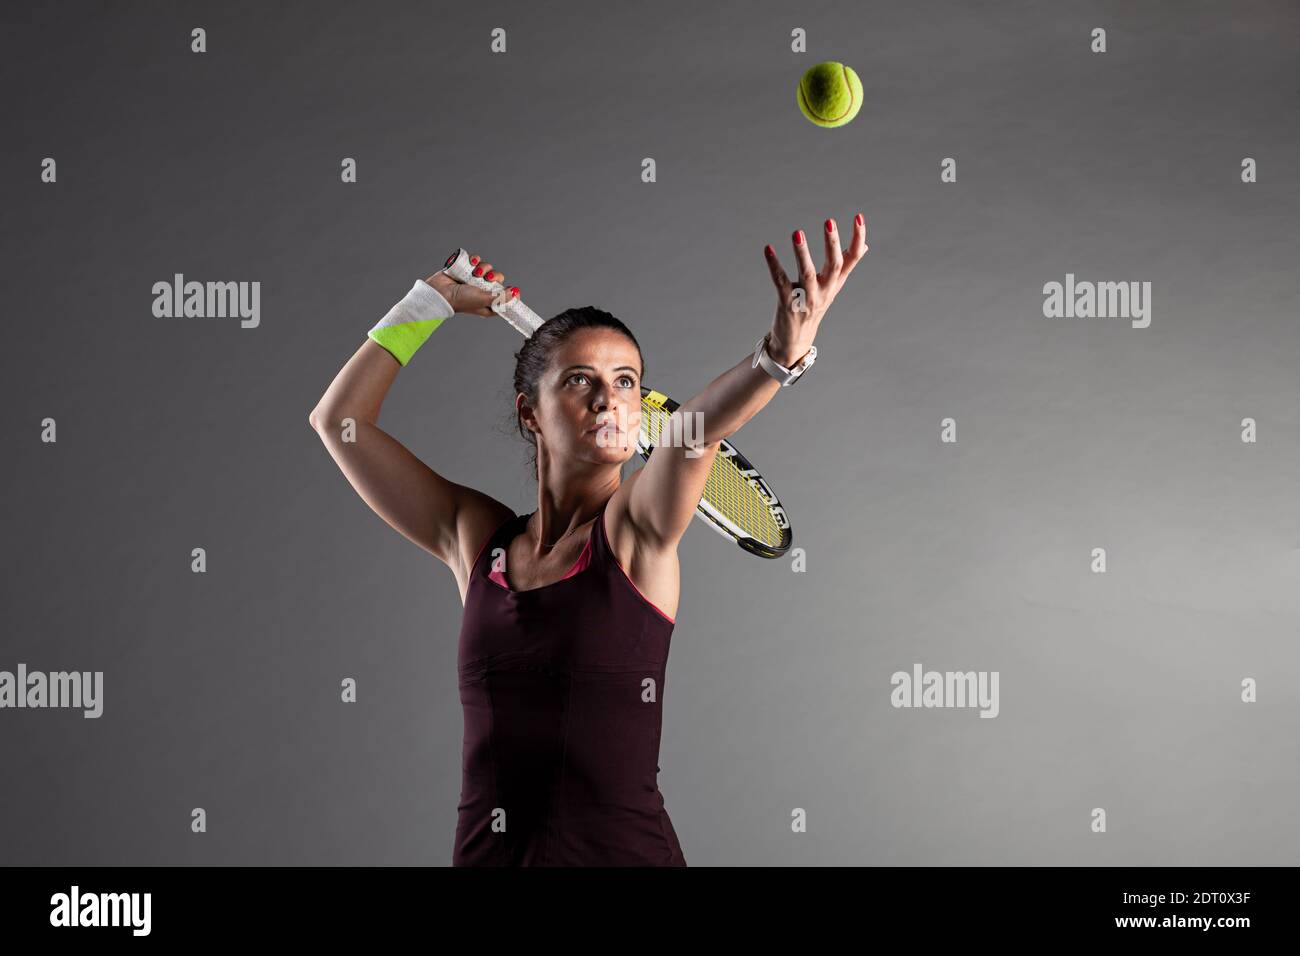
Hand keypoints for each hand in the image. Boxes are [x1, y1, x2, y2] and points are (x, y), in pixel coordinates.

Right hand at [422, 253, 519, 317]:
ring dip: (483, 267)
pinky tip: (471, 262)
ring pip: (488, 268)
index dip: (510, 293)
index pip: (504, 297)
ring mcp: (474, 280)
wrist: (440, 292)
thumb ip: (500, 297)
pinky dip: (475, 259)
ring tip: (476, 272)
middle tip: (488, 279)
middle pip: (498, 279)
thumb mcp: (484, 300)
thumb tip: (515, 292)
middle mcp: (482, 291)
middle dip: (494, 276)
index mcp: (488, 303)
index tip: (514, 289)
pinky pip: (476, 260)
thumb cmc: (461, 300)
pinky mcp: (466, 269)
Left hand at [763, 214, 868, 364]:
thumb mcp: (831, 287)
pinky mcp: (787, 303)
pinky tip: (768, 249)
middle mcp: (825, 291)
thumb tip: (864, 247)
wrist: (795, 341)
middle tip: (829, 222)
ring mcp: (806, 298)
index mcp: (835, 283)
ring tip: (797, 232)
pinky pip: (780, 281)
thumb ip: (845, 267)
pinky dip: (774, 265)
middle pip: (833, 266)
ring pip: (807, 274)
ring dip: (802, 253)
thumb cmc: (813, 307)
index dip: (857, 239)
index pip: (852, 259)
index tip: (858, 217)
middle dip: (832, 244)